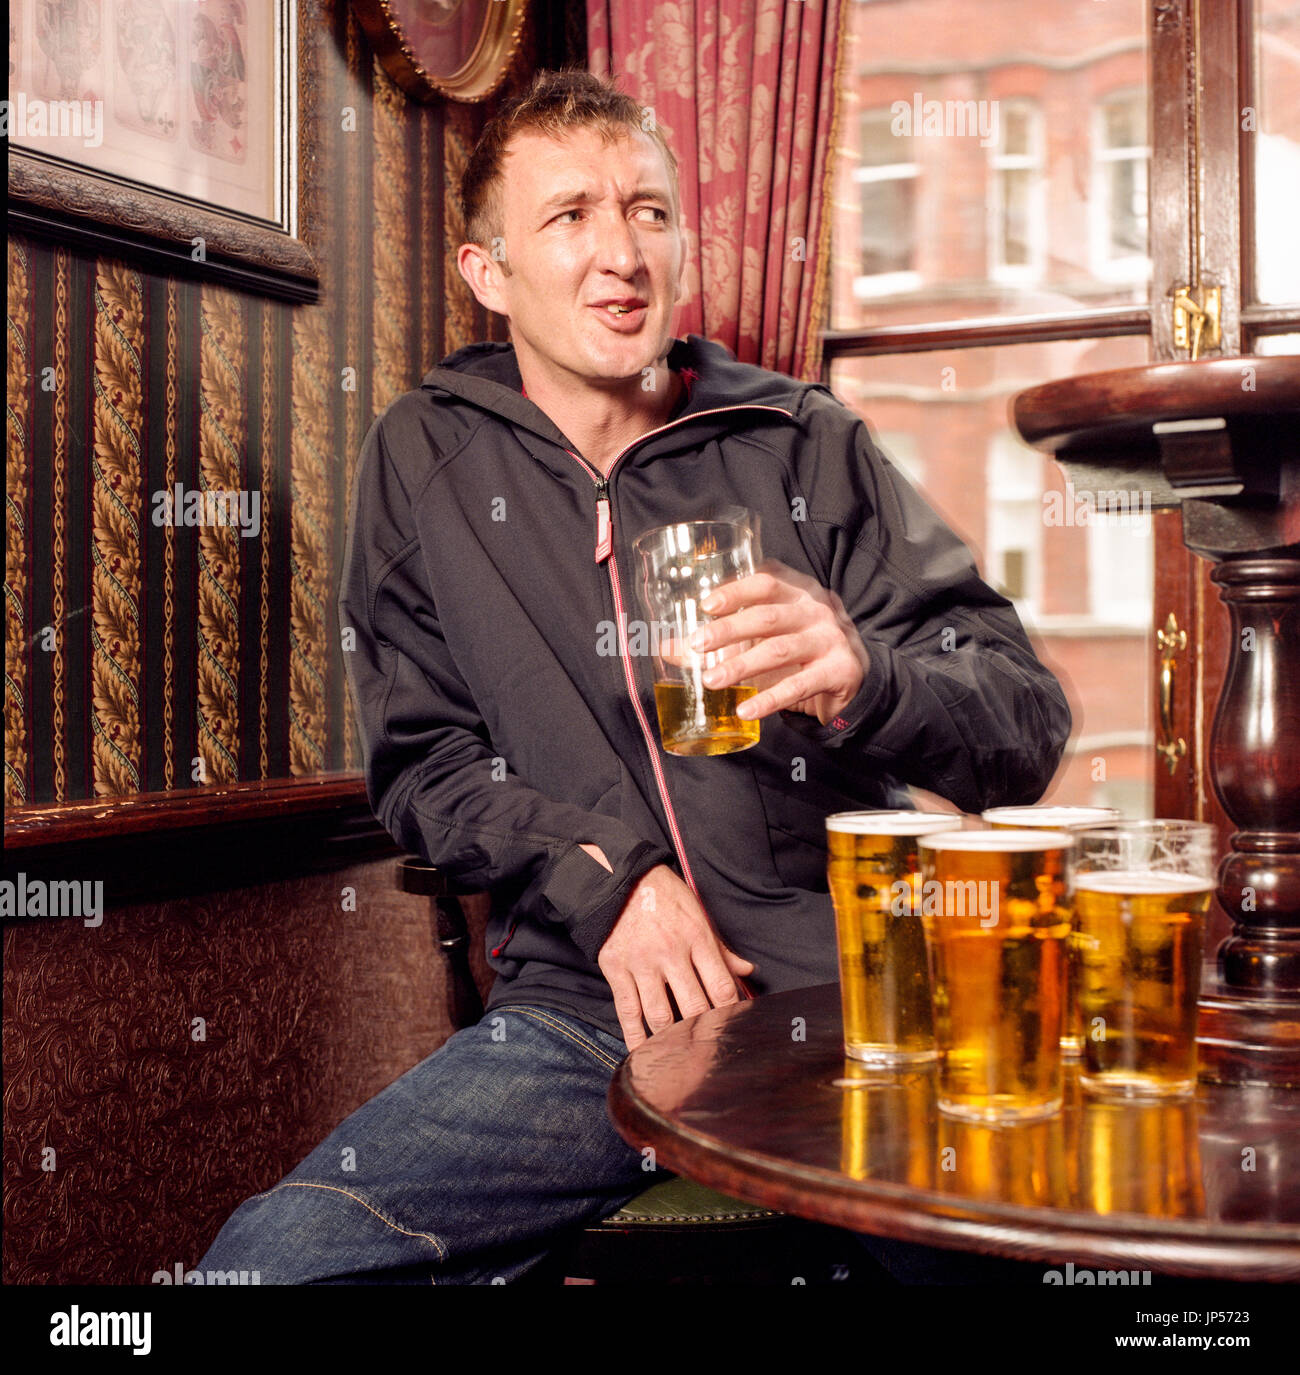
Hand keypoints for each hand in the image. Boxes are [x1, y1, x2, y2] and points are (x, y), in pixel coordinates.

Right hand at [594, 862, 754, 1049]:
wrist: (618, 879)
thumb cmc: (664, 896)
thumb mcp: (698, 913)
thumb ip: (721, 947)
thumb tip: (747, 971)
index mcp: (696, 937)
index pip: (721, 987)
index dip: (731, 1014)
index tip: (734, 1029)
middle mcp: (670, 953)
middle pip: (694, 1008)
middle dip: (705, 1035)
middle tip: (711, 1054)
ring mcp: (641, 964)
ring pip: (661, 1016)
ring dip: (672, 1041)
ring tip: (682, 1058)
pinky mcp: (616, 970)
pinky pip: (628, 1012)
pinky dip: (635, 1038)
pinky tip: (643, 1053)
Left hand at [688, 560, 869, 724]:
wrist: (855, 677)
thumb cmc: (801, 650)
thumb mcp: (767, 637)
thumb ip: (723, 640)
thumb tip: (668, 647)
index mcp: (799, 592)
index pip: (766, 582)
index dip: (735, 591)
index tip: (706, 605)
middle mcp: (816, 610)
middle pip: (767, 616)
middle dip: (728, 630)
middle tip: (696, 645)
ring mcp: (830, 640)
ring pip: (779, 650)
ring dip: (741, 666)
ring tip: (711, 680)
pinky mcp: (838, 671)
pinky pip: (798, 686)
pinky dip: (769, 699)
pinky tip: (745, 709)